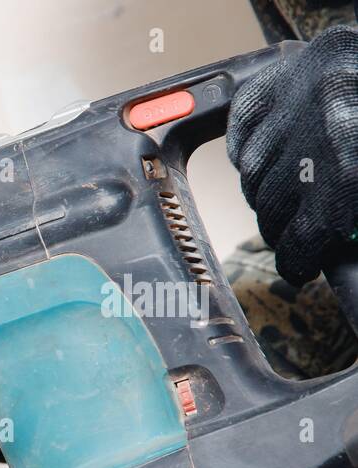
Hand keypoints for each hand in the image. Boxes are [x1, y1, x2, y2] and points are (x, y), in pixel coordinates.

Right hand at [227, 26, 357, 285]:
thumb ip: (349, 214)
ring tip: (289, 194)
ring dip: (267, 190)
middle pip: (272, 206)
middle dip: (283, 225)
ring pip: (251, 174)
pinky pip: (240, 133)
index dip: (301, 260)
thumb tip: (332, 253)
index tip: (301, 269)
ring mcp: (291, 99)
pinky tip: (270, 158)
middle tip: (297, 234)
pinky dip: (247, 150)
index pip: (306, 236)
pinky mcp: (273, 80)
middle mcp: (317, 128)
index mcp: (350, 165)